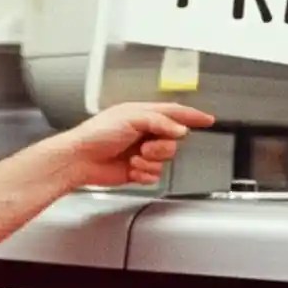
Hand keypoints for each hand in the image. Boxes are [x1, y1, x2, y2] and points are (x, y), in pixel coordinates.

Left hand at [51, 102, 214, 186]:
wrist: (80, 160)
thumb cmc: (96, 134)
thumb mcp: (130, 118)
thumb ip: (158, 121)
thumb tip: (179, 129)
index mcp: (142, 115)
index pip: (174, 113)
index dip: (192, 116)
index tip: (207, 119)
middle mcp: (144, 133)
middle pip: (173, 141)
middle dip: (161, 147)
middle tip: (145, 147)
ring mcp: (141, 152)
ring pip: (165, 159)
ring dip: (150, 161)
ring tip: (133, 158)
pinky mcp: (137, 170)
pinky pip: (155, 174)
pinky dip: (144, 173)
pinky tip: (131, 169)